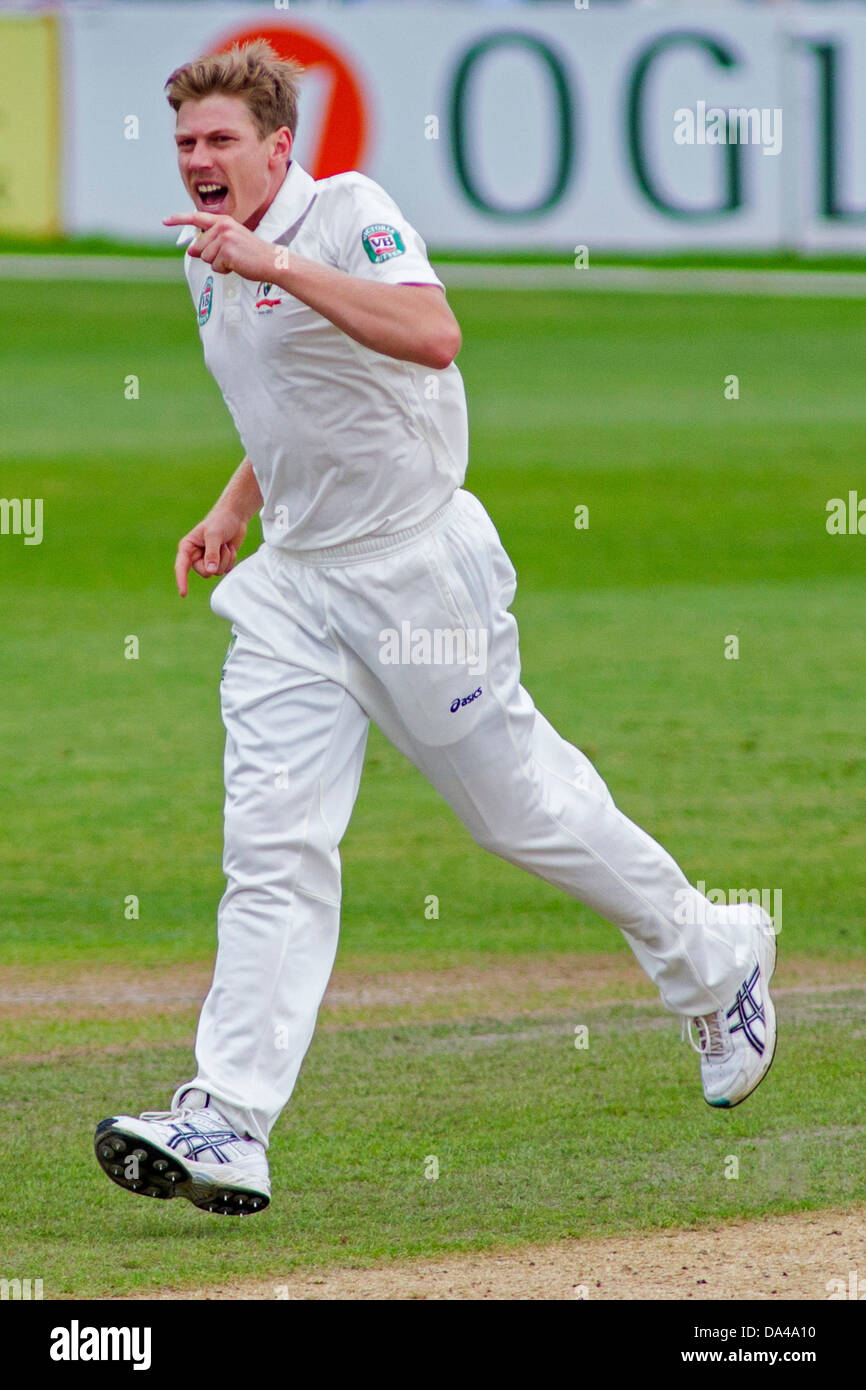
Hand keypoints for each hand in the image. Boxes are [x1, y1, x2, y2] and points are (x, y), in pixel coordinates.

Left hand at [163, 211, 278, 281]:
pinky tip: (237, 265)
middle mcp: (222, 226)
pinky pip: (215, 267)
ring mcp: (224, 238)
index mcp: (223, 221)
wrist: (271, 262)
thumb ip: (210, 244)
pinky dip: (225, 270)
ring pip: (206, 258)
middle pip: (200, 246)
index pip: (196, 217)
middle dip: (211, 256)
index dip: (179, 219)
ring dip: (219, 264)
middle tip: (231, 256)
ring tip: (236, 260)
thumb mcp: (230, 243)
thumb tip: (191, 250)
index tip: (165, 221)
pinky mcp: (227, 251)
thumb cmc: (252, 254)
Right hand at [175, 507, 246, 596]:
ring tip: (225, 545)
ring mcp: (208, 560)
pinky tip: (230, 548)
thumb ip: (212, 553)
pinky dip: (231, 560)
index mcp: (187, 547)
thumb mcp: (214, 535)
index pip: (181, 567)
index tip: (183, 594)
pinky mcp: (220, 562)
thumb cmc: (220, 521)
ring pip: (216, 573)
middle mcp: (196, 555)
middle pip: (204, 573)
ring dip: (225, 559)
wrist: (234, 516)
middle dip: (216, 563)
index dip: (181, 580)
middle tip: (221, 547)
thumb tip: (211, 571)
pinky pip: (226, 570)